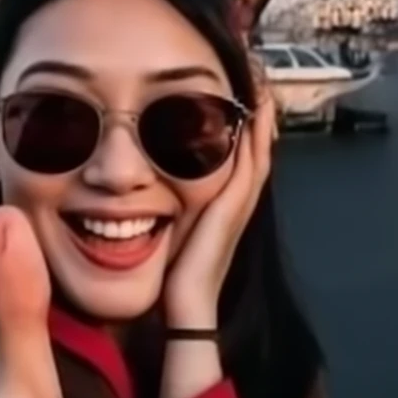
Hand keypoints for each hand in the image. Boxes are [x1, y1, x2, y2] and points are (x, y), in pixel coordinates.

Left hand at [163, 87, 275, 326]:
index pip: (239, 164)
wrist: (185, 314)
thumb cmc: (172, 285)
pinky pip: (248, 169)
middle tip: (260, 83)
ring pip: (256, 156)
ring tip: (261, 89)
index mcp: (221, 213)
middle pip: (255, 154)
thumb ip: (165, 216)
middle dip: (258, 119)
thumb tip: (136, 191)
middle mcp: (234, 208)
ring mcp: (236, 210)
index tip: (242, 101)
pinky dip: (254, 141)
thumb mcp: (171, 239)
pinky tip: (252, 116)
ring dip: (260, 122)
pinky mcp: (231, 213)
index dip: (245, 133)